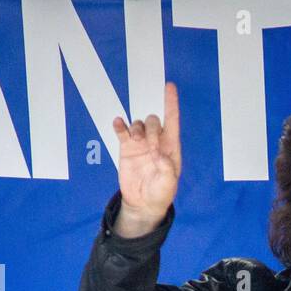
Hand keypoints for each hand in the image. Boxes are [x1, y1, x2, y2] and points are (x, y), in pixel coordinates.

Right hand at [111, 81, 180, 235]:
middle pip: (154, 121)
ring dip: (137, 128)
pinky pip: (122, 131)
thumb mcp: (168, 184)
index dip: (171, 103)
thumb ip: (166, 169)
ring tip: (136, 141)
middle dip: (152, 128)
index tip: (169, 86)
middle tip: (150, 146)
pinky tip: (118, 123)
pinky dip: (120, 125)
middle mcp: (156, 141)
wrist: (142, 203)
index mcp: (171, 147)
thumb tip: (159, 154)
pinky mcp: (127, 147)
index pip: (172, 120)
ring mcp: (141, 143)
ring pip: (138, 124)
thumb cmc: (161, 193)